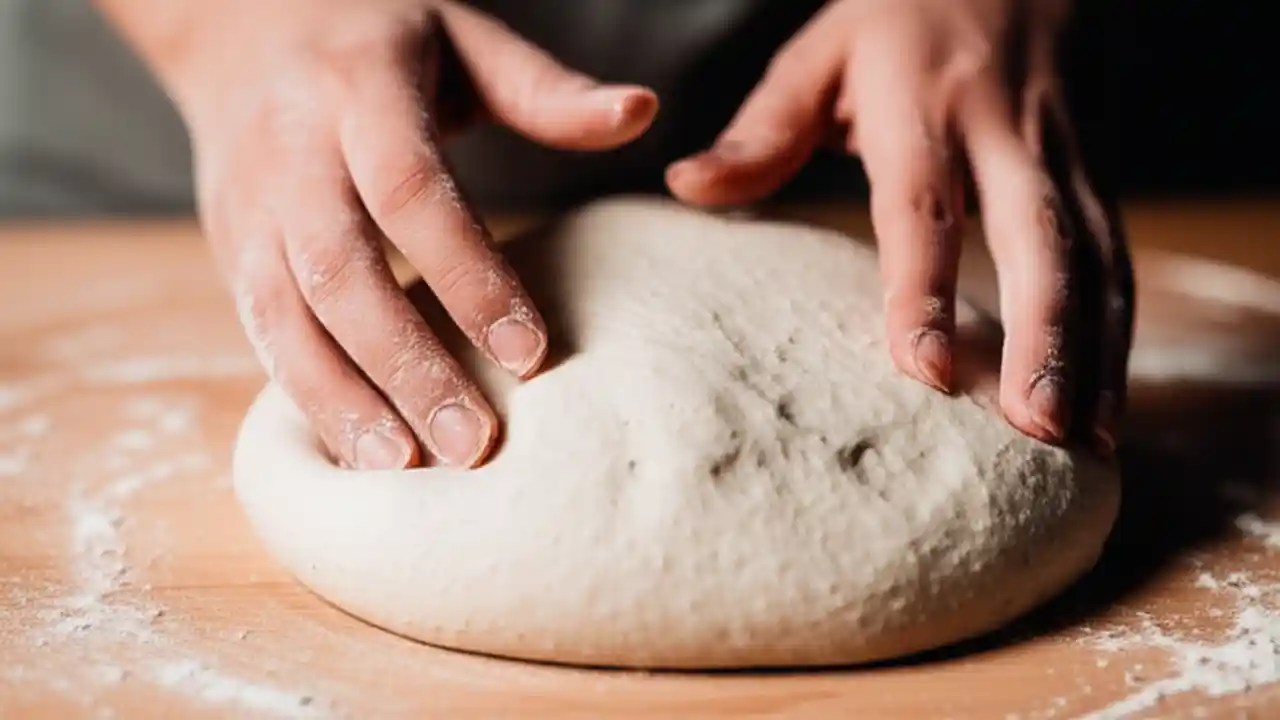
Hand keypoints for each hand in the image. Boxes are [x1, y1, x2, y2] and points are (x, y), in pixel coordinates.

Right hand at [100, 0, 656, 467]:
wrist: (236, 22)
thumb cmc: (377, 36)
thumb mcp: (460, 37)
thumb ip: (544, 87)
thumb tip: (643, 113)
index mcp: (359, 91)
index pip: (412, 193)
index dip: (470, 277)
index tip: (532, 356)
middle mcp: (291, 152)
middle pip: (342, 273)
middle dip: (407, 367)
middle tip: (476, 448)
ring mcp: (248, 205)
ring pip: (284, 316)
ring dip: (342, 400)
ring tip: (406, 469)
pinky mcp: (229, 247)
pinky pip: (260, 331)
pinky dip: (305, 397)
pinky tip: (358, 451)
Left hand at [667, 0, 1131, 451]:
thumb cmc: (897, 19)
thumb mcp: (820, 54)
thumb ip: (762, 129)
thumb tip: (686, 187)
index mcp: (926, 105)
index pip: (924, 204)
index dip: (924, 286)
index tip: (921, 367)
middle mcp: (1007, 133)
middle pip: (1038, 238)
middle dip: (1044, 335)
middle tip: (1035, 427)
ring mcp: (1065, 155)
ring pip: (1095, 258)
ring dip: (1094, 352)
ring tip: (1082, 445)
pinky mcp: (1099, 173)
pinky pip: (1117, 261)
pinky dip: (1117, 337)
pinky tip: (1105, 410)